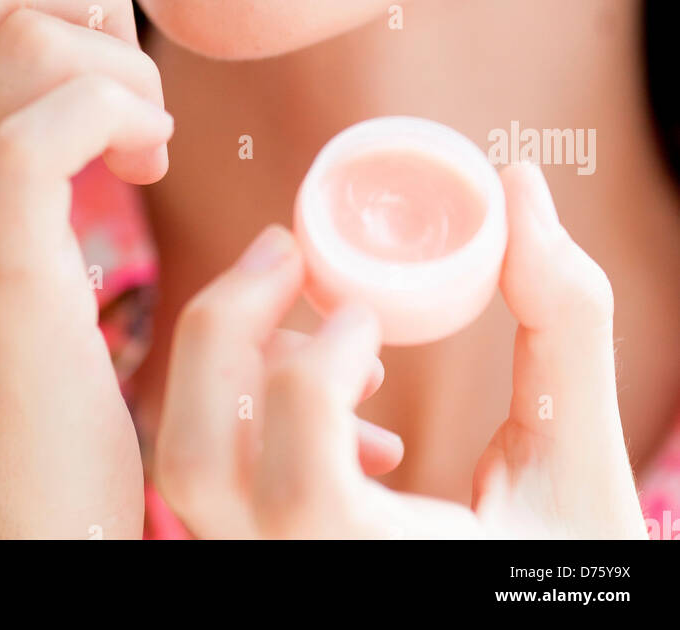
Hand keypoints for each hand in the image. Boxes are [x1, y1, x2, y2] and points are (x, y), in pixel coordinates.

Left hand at [154, 164, 647, 538]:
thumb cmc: (559, 567)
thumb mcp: (580, 466)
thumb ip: (562, 325)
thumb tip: (519, 188)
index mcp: (376, 569)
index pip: (297, 489)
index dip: (315, 378)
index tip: (365, 316)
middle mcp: (294, 578)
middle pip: (194, 462)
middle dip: (224, 328)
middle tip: (282, 248)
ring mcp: (262, 565)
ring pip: (187, 461)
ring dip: (236, 357)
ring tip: (331, 325)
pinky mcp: (255, 541)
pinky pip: (214, 469)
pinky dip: (252, 403)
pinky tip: (348, 403)